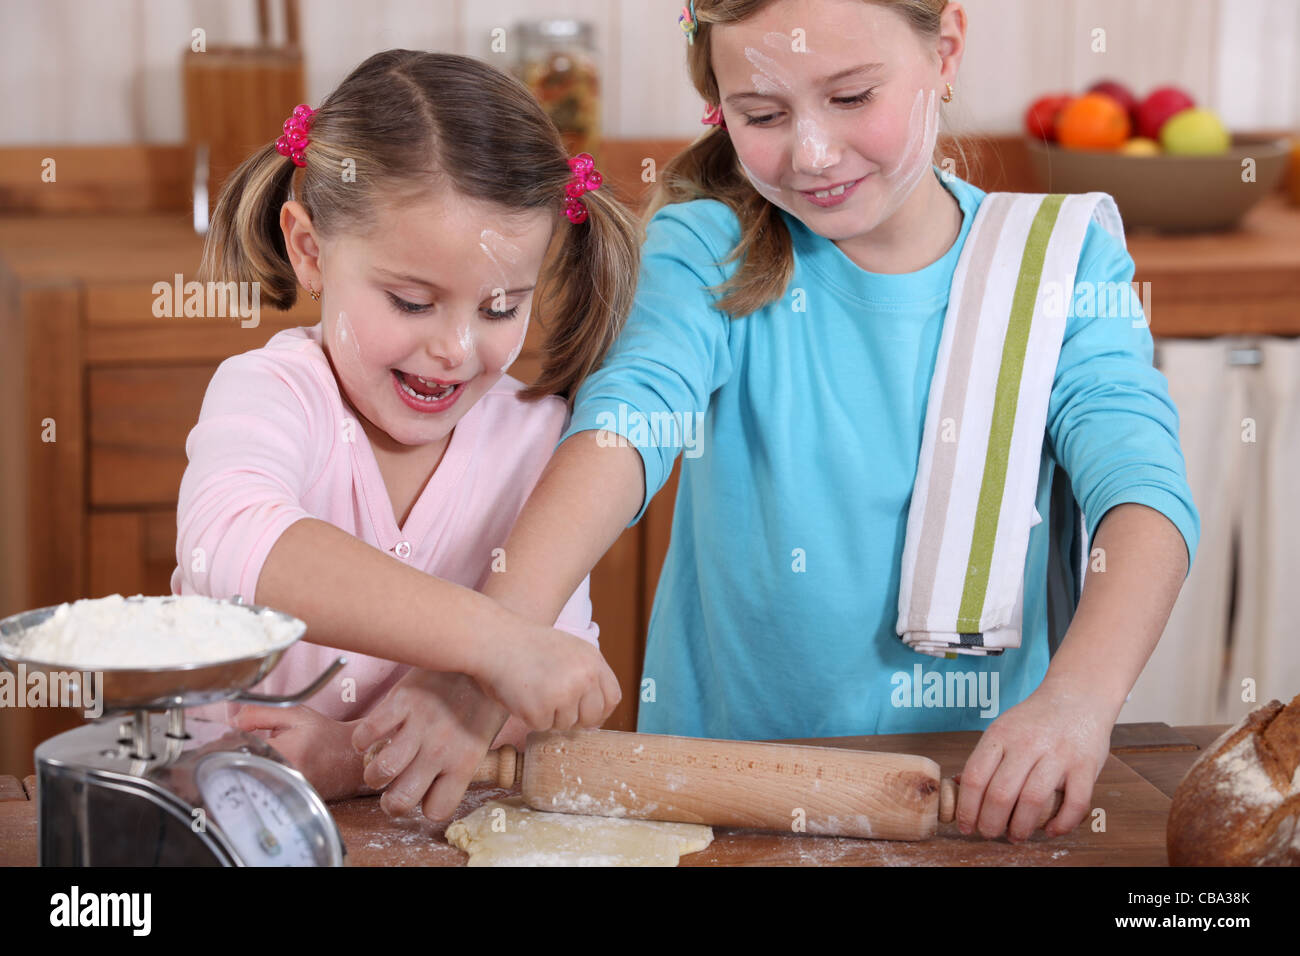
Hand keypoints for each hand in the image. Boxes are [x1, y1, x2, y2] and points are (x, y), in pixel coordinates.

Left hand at [232, 703, 372, 801]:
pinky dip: (256, 778)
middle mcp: (286, 777)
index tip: (232, 737)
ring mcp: (285, 792)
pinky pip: (258, 789)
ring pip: (247, 781)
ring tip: (259, 756)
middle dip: (237, 756)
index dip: (231, 741)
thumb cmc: (325, 736)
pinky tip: (267, 768)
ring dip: (246, 768)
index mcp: (287, 753)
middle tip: (243, 745)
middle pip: (241, 768)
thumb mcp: (295, 714)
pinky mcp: (285, 800)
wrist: (350, 759)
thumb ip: (260, 714)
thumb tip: (231, 723)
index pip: (240, 749)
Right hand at [350, 669, 516, 820]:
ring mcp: (419, 726)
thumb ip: (461, 761)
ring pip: (379, 772)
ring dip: (373, 774)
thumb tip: (439, 781)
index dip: (426, 806)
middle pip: (400, 801)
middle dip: (391, 803)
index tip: (425, 793)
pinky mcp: (401, 701)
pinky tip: (372, 736)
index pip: (436, 810)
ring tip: (380, 762)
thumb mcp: (484, 736)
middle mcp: (440, 751)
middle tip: (392, 788)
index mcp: (465, 763)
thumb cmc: (485, 695)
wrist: (485, 651)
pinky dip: (362, 741)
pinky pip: (367, 734)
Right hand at [475, 622, 620, 730]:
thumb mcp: (567, 650)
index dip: (599, 711)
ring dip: (549, 716)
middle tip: (555, 708)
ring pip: (566, 724)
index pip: (612, 698)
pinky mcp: (542, 709)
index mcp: (593, 660)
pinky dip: (529, 717)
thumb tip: (595, 721)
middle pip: (592, 717)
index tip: (586, 715)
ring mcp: (565, 694)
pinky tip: (521, 695)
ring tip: (532, 690)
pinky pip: (542, 726)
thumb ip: (584, 677)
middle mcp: (584, 677)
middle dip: (575, 720)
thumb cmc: (526, 646)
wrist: (494, 640)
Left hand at [954, 678, 1113, 841]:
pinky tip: (1050, 830)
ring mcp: (1058, 755)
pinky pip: (1074, 804)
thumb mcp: (1003, 728)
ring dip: (1021, 827)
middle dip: (990, 823)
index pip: (975, 777)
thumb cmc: (1036, 718)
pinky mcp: (1085, 766)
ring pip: (1033, 801)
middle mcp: (1027, 744)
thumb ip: (986, 757)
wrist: (1078, 695)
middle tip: (989, 833)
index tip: (966, 825)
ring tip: (1016, 836)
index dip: (967, 808)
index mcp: (1001, 735)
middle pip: (1000, 794)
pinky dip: (1061, 824)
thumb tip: (960, 788)